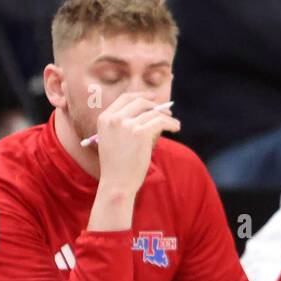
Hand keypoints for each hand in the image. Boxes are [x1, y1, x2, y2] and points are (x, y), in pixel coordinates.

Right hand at [89, 94, 179, 227]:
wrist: (117, 183)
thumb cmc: (118, 165)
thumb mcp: (115, 140)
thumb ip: (128, 124)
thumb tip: (155, 112)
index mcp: (104, 119)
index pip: (124, 98)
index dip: (141, 96)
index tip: (153, 98)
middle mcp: (114, 119)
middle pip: (140, 102)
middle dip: (156, 106)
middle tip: (167, 112)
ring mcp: (127, 124)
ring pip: (154, 113)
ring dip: (167, 117)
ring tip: (174, 124)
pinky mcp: (140, 132)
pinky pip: (161, 121)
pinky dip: (171, 123)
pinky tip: (176, 128)